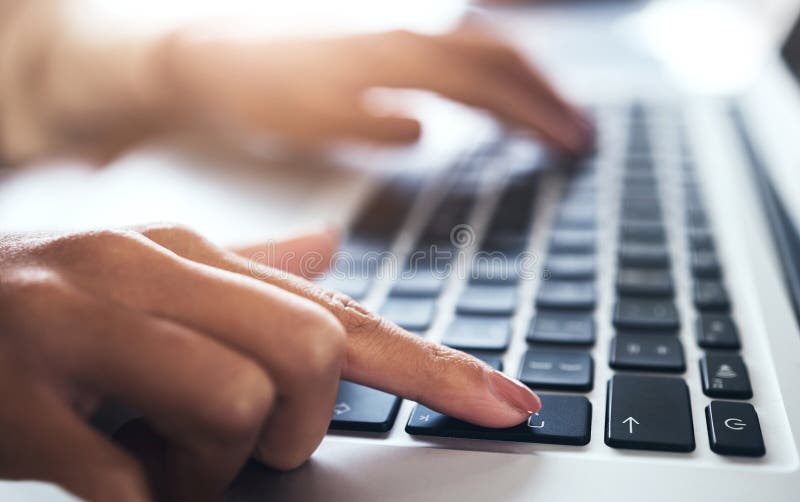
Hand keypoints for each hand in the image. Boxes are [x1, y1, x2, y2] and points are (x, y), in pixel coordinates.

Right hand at [0, 225, 540, 501]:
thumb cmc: (49, 309)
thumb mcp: (150, 278)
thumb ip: (246, 272)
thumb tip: (329, 251)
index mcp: (193, 256)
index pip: (345, 314)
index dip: (438, 366)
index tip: (514, 404)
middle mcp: (150, 274)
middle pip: (312, 352)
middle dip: (299, 422)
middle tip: (241, 438)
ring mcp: (85, 329)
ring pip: (237, 407)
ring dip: (212, 463)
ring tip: (158, 453)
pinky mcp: (25, 403)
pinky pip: (132, 480)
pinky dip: (142, 499)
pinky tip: (107, 475)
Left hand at [159, 28, 592, 153]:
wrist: (211, 48)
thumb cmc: (253, 88)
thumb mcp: (302, 117)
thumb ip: (366, 123)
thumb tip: (419, 131)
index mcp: (391, 47)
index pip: (484, 79)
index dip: (535, 113)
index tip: (572, 145)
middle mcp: (403, 23)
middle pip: (498, 53)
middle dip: (545, 95)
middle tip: (581, 136)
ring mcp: (398, 21)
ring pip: (482, 40)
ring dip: (525, 76)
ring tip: (554, 112)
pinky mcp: (390, 30)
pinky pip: (456, 41)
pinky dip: (490, 65)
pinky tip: (494, 88)